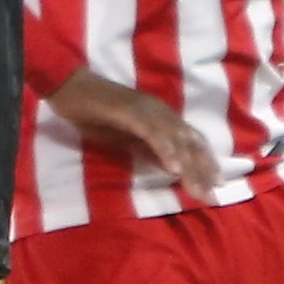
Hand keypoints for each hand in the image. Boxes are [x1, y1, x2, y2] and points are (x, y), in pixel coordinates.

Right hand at [49, 67, 221, 193]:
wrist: (68, 87)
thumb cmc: (93, 112)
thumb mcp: (125, 138)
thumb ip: (148, 150)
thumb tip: (171, 167)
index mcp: (161, 118)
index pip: (191, 141)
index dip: (205, 163)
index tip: (215, 187)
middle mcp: (160, 111)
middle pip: (190, 142)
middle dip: (202, 170)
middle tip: (211, 196)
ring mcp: (147, 109)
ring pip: (176, 140)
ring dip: (189, 166)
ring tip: (197, 190)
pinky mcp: (131, 111)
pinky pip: (152, 133)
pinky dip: (165, 150)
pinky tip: (173, 169)